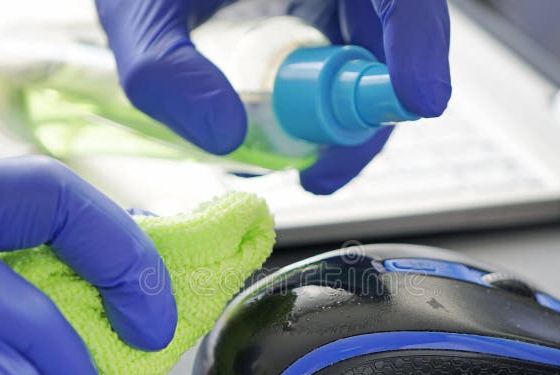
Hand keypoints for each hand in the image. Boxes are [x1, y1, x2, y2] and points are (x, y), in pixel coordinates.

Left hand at [95, 0, 450, 193]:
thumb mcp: (138, 6)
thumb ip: (163, 66)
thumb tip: (224, 138)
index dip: (421, 40)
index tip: (419, 100)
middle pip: (392, 40)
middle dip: (365, 117)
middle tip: (320, 172)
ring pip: (368, 60)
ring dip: (339, 120)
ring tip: (294, 163)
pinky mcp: (319, 11)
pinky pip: (341, 60)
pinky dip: (320, 104)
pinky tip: (282, 131)